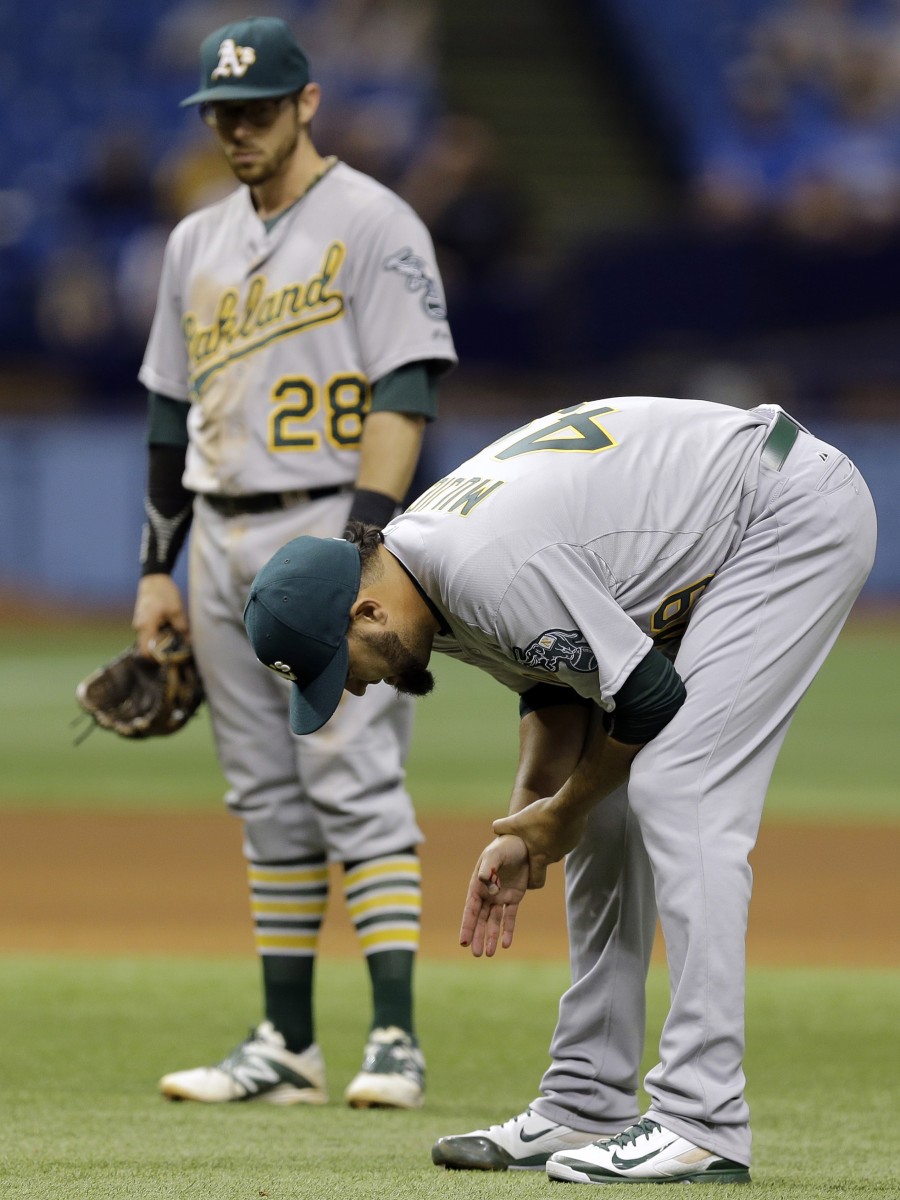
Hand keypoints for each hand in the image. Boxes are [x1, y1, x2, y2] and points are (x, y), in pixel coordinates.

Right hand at [132, 575, 188, 657]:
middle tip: (176, 652)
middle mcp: (139, 627)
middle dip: (161, 652)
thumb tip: (189, 642)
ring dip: (160, 642)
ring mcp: (140, 623)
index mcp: (146, 626)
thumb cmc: (164, 592)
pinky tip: (170, 631)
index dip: (156, 659)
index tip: (170, 659)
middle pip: (147, 647)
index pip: (145, 651)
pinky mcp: (143, 620)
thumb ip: (181, 627)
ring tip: (175, 641)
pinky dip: (158, 635)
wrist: (153, 578)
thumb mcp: (176, 610)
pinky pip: (149, 632)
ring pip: (149, 640)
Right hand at [459, 834, 528, 956]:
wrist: (524, 842)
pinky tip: (506, 944)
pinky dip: (508, 930)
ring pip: (494, 921)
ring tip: (490, 954)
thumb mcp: (495, 855)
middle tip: (476, 954)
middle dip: (478, 936)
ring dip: (491, 937)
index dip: (467, 925)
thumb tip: (484, 881)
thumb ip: (489, 867)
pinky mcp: (514, 898)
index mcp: (478, 884)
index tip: (463, 942)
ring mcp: (500, 897)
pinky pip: (510, 917)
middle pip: (481, 920)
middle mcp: (487, 893)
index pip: (471, 909)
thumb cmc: (505, 846)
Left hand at [492, 794, 588, 888]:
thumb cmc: (542, 817)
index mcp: (541, 858)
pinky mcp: (574, 837)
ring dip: (548, 840)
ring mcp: (567, 847)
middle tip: (530, 843)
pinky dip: (558, 831)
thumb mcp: (517, 821)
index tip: (524, 877)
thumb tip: (494, 828)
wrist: (569, 806)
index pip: (536, 881)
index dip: (529, 882)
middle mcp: (555, 856)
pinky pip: (564, 838)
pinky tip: (554, 819)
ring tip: (541, 827)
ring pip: (554, 848)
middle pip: (545, 860)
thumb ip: (503, 827)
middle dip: (537, 853)